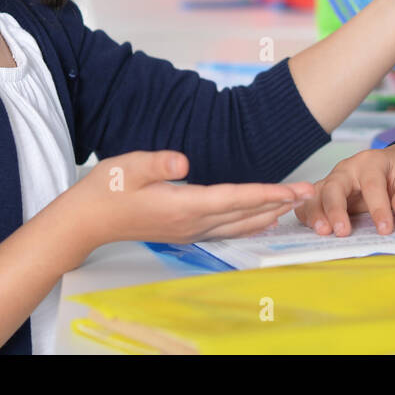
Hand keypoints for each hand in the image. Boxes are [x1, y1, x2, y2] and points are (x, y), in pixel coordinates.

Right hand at [56, 150, 314, 253]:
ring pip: (240, 224)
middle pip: (245, 213)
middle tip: (310, 192)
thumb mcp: (128, 167)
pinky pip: (228, 228)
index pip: (235, 198)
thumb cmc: (106, 190)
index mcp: (183, 206)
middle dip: (279, 202)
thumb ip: (157, 164)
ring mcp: (190, 230)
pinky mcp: (186, 231)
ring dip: (270, 213)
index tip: (293, 189)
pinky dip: (251, 221)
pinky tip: (263, 218)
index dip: (266, 192)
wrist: (84, 222)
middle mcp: (192, 223)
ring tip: (296, 203)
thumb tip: (184, 163)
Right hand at [293, 142, 394, 236]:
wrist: (392, 163)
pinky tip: (311, 228)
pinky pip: (310, 202)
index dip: (378, 208)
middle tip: (342, 232)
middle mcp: (346, 169)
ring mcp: (333, 180)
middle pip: (334, 186)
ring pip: (317, 194)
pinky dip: (306, 214)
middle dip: (336, 209)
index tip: (385, 229)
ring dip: (316, 213)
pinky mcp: (325, 192)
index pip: (371, 186)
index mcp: (370, 163)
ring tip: (323, 232)